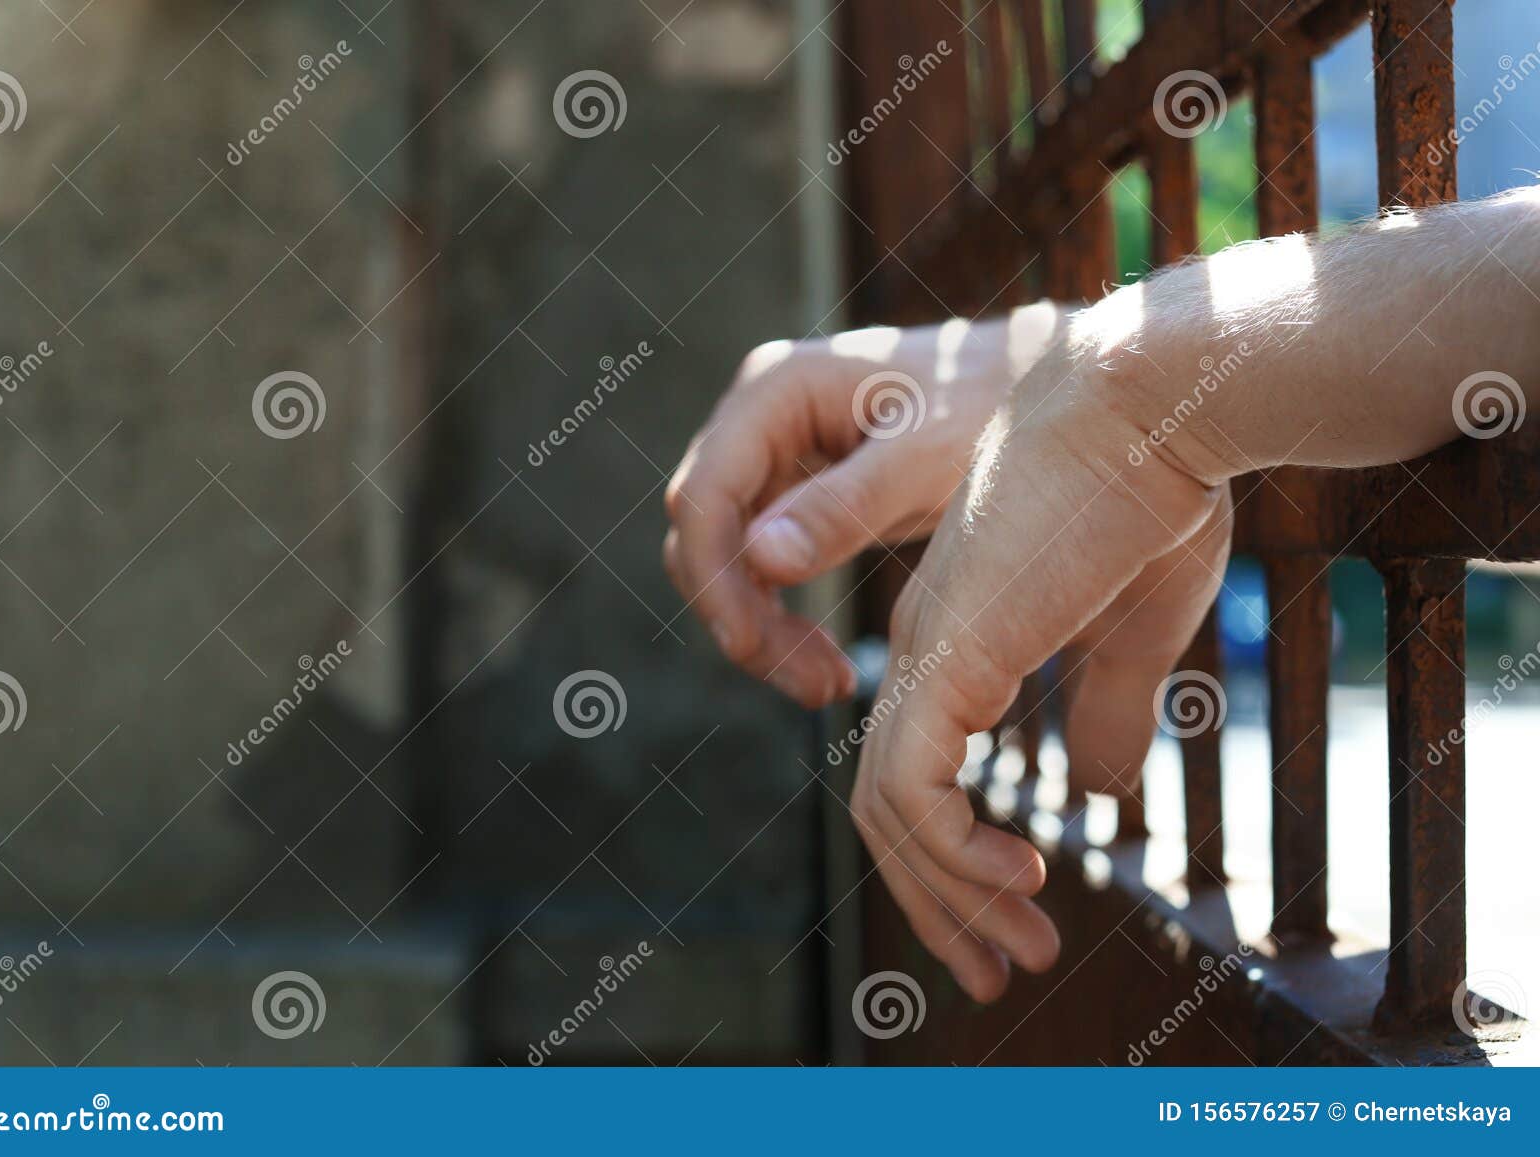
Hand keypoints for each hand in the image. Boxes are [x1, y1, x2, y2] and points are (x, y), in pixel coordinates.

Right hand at [664, 305, 1065, 706]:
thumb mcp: (930, 458)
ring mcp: (772, 453)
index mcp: (775, 388)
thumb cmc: (997, 403)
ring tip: (829, 685)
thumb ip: (847, 505)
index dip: (716, 580)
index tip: (753, 651)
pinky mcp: (795, 490)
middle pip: (704, 532)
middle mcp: (758, 416)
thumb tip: (761, 558)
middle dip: (741, 615)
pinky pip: (761, 565)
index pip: (704, 495)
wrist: (1039, 383)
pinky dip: (782, 618)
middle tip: (814, 685)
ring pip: (726, 557)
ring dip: (760, 628)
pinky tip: (831, 661)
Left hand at [848, 341, 1231, 1000]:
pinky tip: (1023, 875)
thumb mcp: (1134, 626)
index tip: (1022, 903)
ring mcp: (929, 649)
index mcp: (955, 635)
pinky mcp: (952, 652)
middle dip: (937, 901)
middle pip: (886, 805)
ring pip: (890, 810)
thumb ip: (1103, 704)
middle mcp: (924, 647)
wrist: (1152, 403)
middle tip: (997, 971)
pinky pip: (916, 786)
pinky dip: (953, 849)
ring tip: (1017, 954)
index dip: (954, 853)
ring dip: (948, 898)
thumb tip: (1092, 789)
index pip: (915, 768)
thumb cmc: (1152, 495)